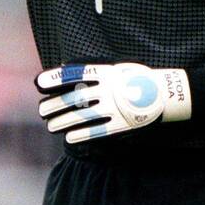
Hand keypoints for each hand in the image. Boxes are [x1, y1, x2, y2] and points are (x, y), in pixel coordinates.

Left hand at [37, 62, 190, 143]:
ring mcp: (116, 107)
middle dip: (55, 105)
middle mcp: (109, 89)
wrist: (166, 93)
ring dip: (63, 121)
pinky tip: (69, 138)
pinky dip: (82, 135)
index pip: (75, 74)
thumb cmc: (134, 79)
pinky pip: (99, 131)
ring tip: (51, 126)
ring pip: (83, 116)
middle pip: (75, 97)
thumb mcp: (114, 66)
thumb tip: (62, 66)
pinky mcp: (123, 124)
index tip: (38, 84)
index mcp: (106, 72)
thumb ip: (89, 67)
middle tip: (42, 111)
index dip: (56, 79)